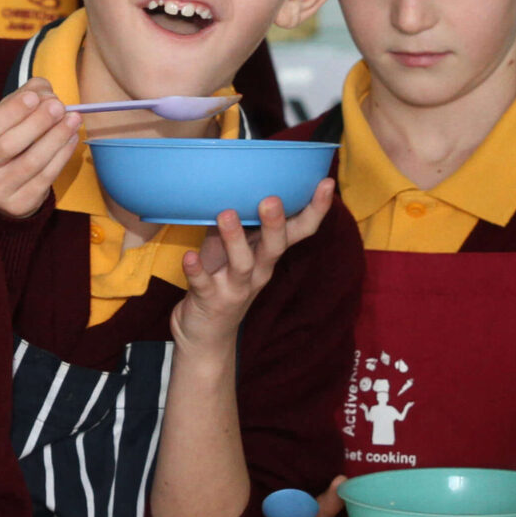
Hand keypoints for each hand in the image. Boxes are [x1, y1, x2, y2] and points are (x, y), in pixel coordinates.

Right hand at [0, 80, 75, 218]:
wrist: (4, 181)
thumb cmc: (4, 137)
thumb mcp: (5, 113)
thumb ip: (25, 95)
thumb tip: (46, 92)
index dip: (10, 112)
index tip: (34, 97)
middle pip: (8, 146)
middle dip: (38, 123)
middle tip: (59, 106)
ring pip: (30, 163)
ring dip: (56, 138)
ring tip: (73, 119)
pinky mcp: (16, 205)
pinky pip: (45, 178)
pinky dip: (62, 156)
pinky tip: (71, 138)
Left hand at [170, 180, 335, 356]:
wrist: (204, 336)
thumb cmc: (219, 281)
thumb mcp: (234, 250)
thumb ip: (239, 221)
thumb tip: (235, 180)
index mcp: (267, 256)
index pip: (299, 232)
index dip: (315, 210)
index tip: (326, 184)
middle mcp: (258, 273)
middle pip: (275, 248)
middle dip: (275, 224)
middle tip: (271, 199)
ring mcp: (235, 288)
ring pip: (242, 264)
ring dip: (234, 239)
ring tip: (226, 213)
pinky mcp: (209, 300)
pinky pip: (203, 284)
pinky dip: (196, 271)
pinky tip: (189, 257)